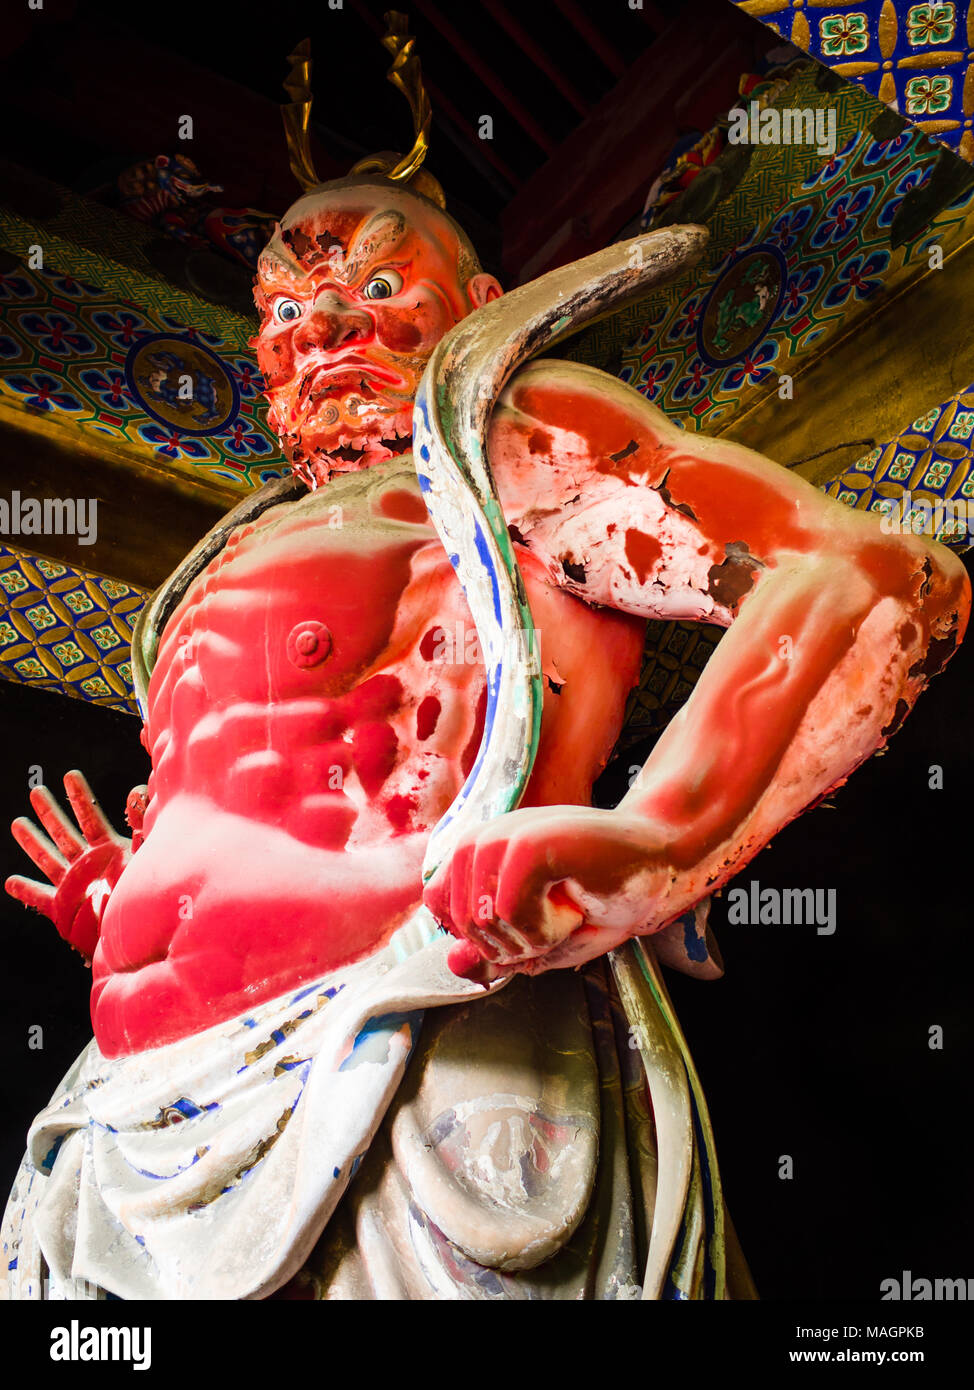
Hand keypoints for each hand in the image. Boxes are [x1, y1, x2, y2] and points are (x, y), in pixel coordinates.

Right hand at [6, 772, 132, 962]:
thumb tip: (137, 791)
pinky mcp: (62, 908)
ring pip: (47, 858)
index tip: (70, 776)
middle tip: (37, 790)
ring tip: (18, 823)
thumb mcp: (144, 856)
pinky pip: (37, 898)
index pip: (90, 816)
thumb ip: (140, 825)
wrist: (139, 938)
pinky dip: (24, 890)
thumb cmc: (148, 897)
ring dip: (32, 841)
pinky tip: (10, 882)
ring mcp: (73, 885)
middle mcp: (88, 865)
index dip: (79, 797)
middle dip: (50, 811)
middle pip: (64, 832)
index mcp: (109, 850)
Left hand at [423, 805, 670, 983]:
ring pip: (484, 921)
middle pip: (462, 924)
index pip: (439, 906)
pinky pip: (509, 912)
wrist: (661, 862)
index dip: (483, 936)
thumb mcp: (541, 942)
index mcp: (477, 853)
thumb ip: (493, 955)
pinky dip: (547, 929)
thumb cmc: (603, 898)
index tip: (530, 923)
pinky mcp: (527, 844)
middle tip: (557, 918)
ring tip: (568, 907)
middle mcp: (483, 837)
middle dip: (513, 943)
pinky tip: (575, 905)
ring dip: (533, 936)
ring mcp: (503, 836)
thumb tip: (453, 961)